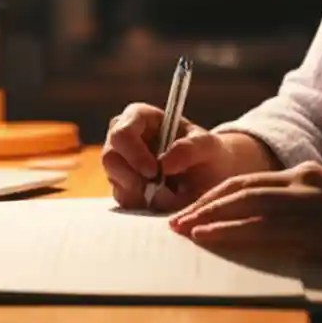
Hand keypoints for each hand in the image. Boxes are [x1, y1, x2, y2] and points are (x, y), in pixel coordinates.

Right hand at [101, 102, 239, 210]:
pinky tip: (164, 201)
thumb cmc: (208, 153)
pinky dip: (143, 205)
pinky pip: (124, 199)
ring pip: (115, 181)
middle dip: (133, 178)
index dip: (133, 152)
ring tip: (169, 195)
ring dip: (140, 193)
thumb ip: (190, 149)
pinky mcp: (124, 187)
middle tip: (159, 190)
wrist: (211, 176)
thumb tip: (164, 164)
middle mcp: (123, 138)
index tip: (154, 171)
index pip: (122, 132)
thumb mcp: (208, 146)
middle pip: (110, 158)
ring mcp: (121, 164)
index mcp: (139, 117)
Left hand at [169, 161, 321, 270]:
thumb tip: (260, 230)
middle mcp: (306, 181)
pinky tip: (206, 238)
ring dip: (208, 216)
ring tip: (181, 229)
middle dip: (205, 203)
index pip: (252, 180)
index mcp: (309, 175)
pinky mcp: (315, 225)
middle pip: (241, 187)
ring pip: (246, 203)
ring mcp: (311, 202)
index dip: (218, 194)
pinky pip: (260, 227)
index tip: (193, 207)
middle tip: (175, 219)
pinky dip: (228, 231)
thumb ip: (299, 215)